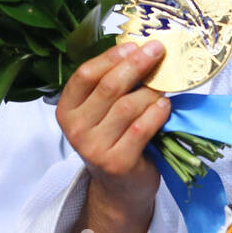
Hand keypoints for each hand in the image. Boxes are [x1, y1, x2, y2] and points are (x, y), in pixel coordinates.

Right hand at [56, 40, 171, 220]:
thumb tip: (140, 49)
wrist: (121, 187)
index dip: (111, 57)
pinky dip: (156, 113)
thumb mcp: (103, 111)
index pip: (85, 75)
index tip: (134, 45)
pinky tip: (165, 107)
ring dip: (151, 91)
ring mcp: (94, 148)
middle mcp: (75, 129)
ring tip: (165, 85)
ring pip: (128, 106)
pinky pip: (141, 128)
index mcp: (67, 110)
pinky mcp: (117, 162)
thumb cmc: (115, 139)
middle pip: (109, 87)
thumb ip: (112, 84)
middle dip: (137, 65)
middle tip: (157, 51)